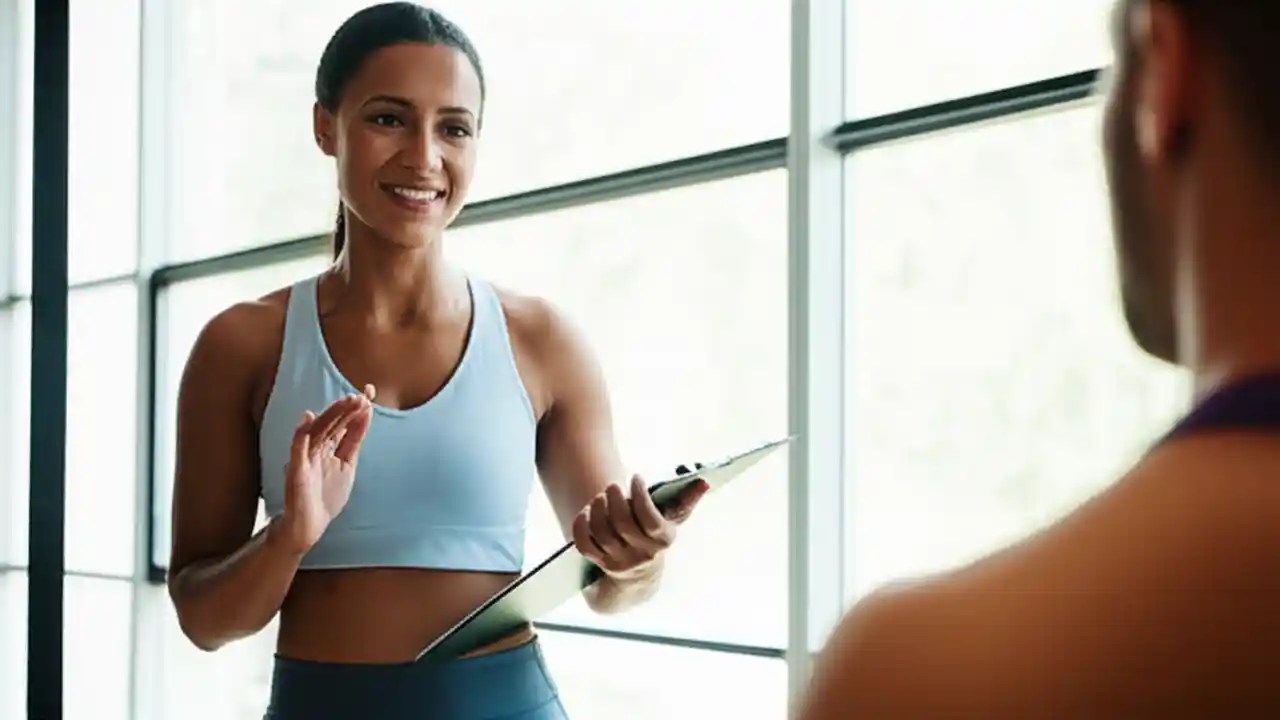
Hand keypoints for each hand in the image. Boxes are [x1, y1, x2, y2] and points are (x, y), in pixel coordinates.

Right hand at [276, 385, 374, 553]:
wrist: (308, 526)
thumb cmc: (325, 496)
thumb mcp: (347, 466)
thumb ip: (353, 442)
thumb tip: (364, 416)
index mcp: (330, 447)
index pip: (345, 423)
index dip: (356, 408)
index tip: (370, 391)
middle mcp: (317, 448)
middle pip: (333, 423)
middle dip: (347, 409)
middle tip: (362, 395)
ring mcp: (306, 458)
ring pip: (319, 431)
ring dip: (332, 415)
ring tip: (347, 401)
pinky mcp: (296, 470)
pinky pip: (298, 449)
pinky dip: (301, 433)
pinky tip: (308, 418)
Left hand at [572, 469, 708, 580]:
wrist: (639, 575)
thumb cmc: (655, 534)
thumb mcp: (672, 519)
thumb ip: (686, 499)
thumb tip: (705, 481)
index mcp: (664, 540)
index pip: (650, 519)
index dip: (640, 496)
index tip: (636, 478)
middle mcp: (643, 555)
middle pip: (622, 524)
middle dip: (615, 499)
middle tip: (613, 486)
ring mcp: (620, 562)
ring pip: (602, 532)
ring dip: (597, 509)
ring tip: (600, 497)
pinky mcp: (601, 564)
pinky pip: (585, 544)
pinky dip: (581, 525)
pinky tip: (586, 512)